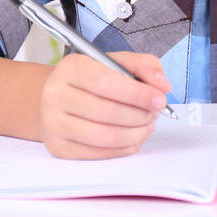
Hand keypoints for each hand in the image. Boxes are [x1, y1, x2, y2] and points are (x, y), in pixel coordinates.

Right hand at [38, 50, 171, 158]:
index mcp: (71, 67)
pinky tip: (133, 139)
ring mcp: (53, 123)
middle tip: (154, 114)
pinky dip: (123, 148)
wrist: (56, 99)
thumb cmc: (92, 80)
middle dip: (140, 115)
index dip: (138, 93)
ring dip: (135, 134)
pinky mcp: (58, 146)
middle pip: (107, 111)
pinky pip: (98, 153)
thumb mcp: (115, 62)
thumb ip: (143, 66)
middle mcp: (56, 94)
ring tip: (147, 126)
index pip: (106, 82)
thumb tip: (162, 86)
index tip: (159, 99)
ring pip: (104, 136)